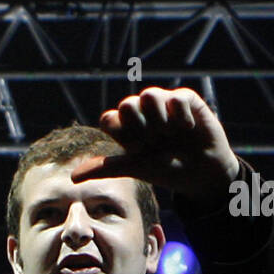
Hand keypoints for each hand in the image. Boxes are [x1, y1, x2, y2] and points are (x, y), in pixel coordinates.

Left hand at [72, 86, 239, 205]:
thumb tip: (72, 178)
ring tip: (171, 135)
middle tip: (155, 142)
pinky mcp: (185, 99)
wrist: (201, 173)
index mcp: (125, 127)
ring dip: (159, 120)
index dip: (123, 135)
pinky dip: (180, 118)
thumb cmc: (167, 170)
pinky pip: (175, 98)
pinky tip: (187, 129)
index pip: (109, 119)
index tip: (138, 150)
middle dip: (141, 128)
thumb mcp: (135, 168)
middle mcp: (141, 112)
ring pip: (148, 95)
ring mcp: (162, 103)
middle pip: (126, 105)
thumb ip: (106, 167)